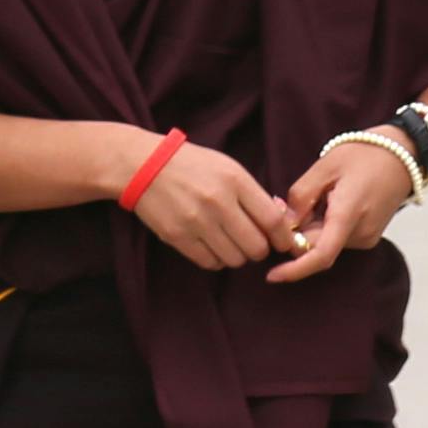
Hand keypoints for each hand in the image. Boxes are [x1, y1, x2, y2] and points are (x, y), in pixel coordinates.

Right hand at [112, 125, 300, 273]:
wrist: (144, 166)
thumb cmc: (192, 165)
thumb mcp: (228, 168)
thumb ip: (253, 194)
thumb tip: (279, 222)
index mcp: (235, 181)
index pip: (272, 220)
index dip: (283, 238)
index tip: (283, 242)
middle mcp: (218, 203)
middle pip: (256, 247)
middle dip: (259, 249)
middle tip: (253, 243)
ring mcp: (197, 222)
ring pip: (235, 259)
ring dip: (237, 255)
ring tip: (230, 242)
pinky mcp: (178, 237)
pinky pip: (210, 263)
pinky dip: (216, 259)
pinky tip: (213, 246)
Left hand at [263, 128, 418, 285]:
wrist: (404, 155)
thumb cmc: (365, 154)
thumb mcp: (324, 166)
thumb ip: (301, 197)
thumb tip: (285, 225)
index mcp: (348, 214)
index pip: (320, 255)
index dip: (294, 270)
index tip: (272, 276)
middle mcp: (360, 233)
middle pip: (317, 248)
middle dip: (295, 234)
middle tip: (282, 204)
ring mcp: (367, 237)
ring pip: (325, 243)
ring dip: (310, 228)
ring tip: (315, 195)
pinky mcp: (368, 236)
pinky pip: (336, 238)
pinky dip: (323, 227)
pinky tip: (327, 202)